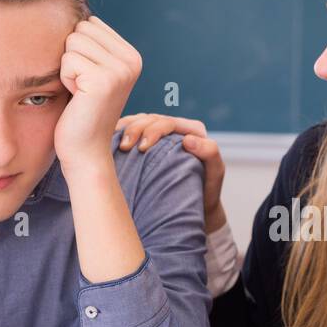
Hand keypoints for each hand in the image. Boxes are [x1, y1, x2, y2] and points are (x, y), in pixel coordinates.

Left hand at [55, 16, 141, 173]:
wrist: (85, 150)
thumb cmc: (81, 110)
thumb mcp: (92, 70)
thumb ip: (91, 42)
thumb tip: (74, 8)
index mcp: (132, 55)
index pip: (89, 24)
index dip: (78, 50)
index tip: (88, 79)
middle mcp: (132, 60)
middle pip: (80, 29)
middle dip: (72, 56)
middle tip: (82, 86)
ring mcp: (120, 70)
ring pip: (72, 42)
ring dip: (67, 68)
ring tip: (80, 92)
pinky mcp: (103, 81)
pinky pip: (66, 60)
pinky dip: (65, 79)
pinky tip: (77, 98)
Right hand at [117, 113, 226, 231]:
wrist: (194, 207)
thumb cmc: (206, 191)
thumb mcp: (215, 174)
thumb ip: (210, 153)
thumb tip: (188, 140)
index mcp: (192, 130)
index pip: (168, 122)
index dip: (153, 130)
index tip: (143, 148)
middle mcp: (176, 129)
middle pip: (150, 119)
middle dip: (135, 129)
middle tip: (125, 147)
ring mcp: (160, 136)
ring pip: (138, 121)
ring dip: (125, 129)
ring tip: (116, 142)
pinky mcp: (147, 144)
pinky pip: (131, 131)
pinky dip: (119, 132)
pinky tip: (110, 139)